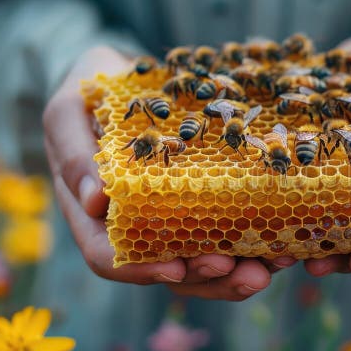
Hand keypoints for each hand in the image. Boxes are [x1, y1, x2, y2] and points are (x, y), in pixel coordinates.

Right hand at [43, 46, 294, 299]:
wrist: (122, 71)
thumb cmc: (91, 86)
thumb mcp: (70, 109)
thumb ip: (73, 152)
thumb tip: (95, 203)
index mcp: (90, 211)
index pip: (108, 256)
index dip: (140, 270)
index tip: (176, 269)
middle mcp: (129, 223)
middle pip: (164, 270)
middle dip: (207, 279)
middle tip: (248, 273)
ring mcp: (165, 217)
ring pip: (197, 263)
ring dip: (235, 274)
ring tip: (272, 266)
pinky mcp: (198, 202)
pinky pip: (222, 234)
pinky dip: (249, 245)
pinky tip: (280, 245)